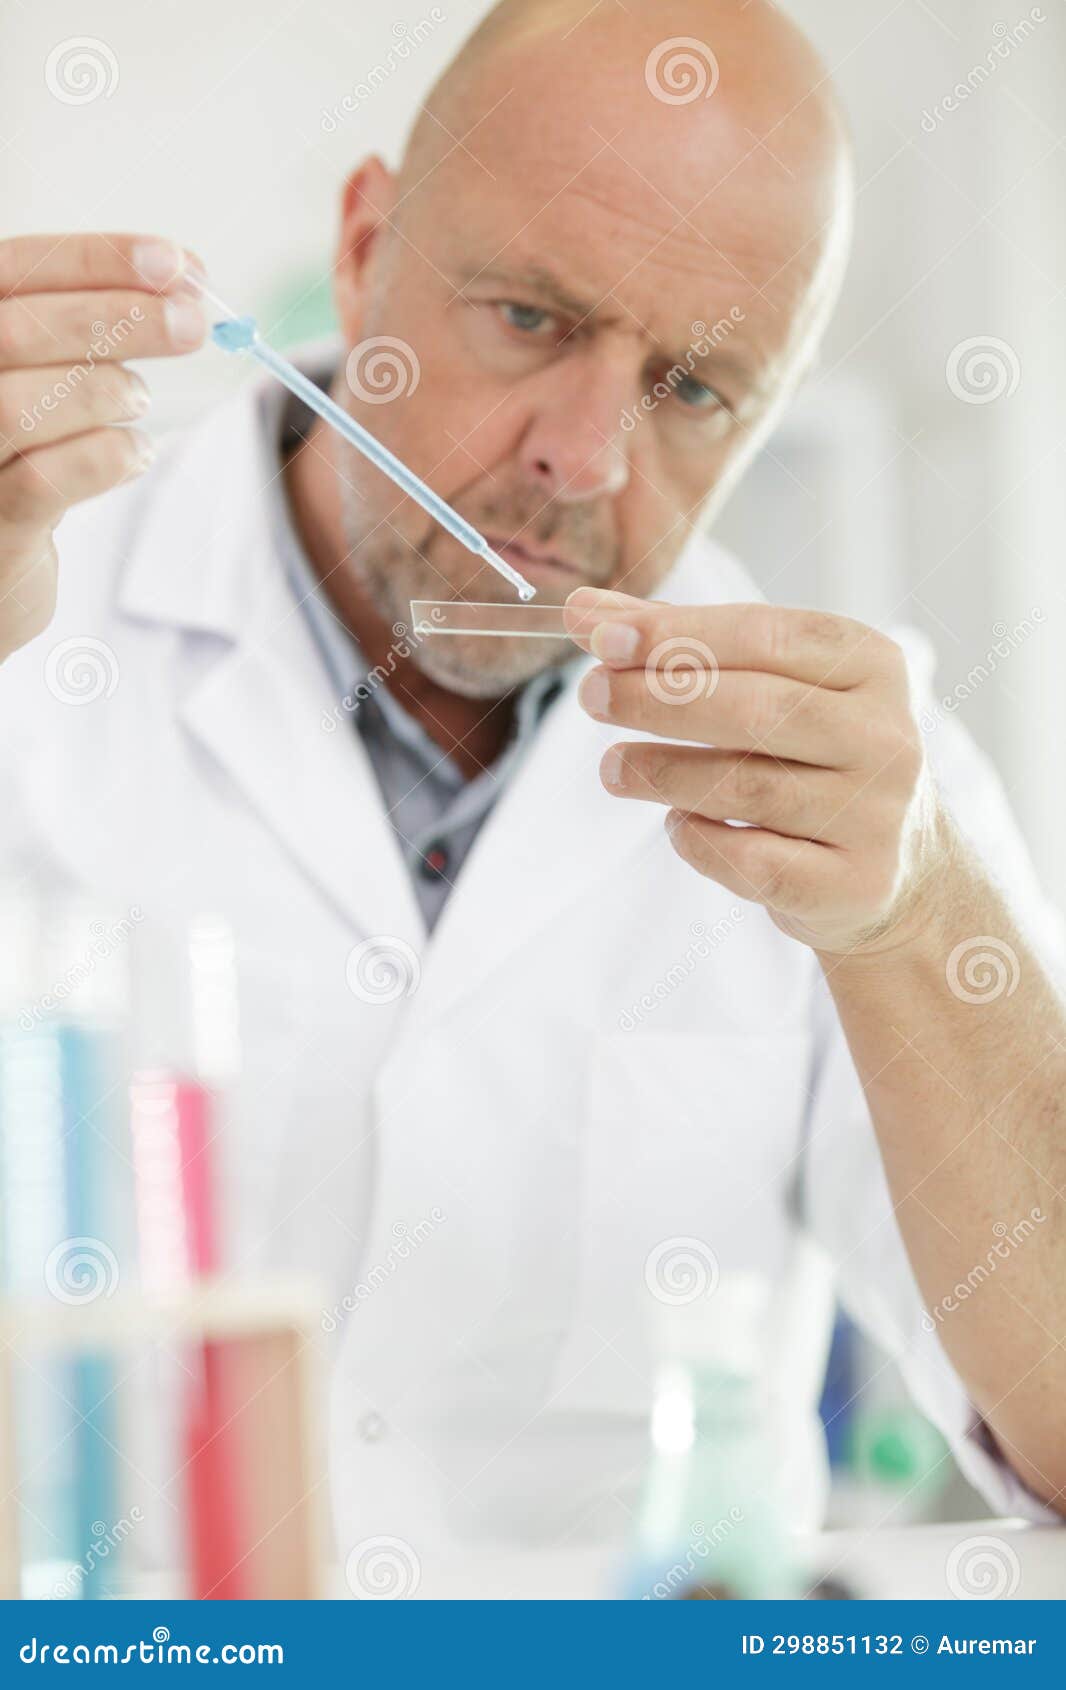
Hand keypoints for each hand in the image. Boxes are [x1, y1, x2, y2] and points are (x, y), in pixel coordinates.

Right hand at [0, 232, 205, 662]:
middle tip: (192, 325)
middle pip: (18, 331)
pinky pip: (46, 479)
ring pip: (23, 405)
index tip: (174, 262)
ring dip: (105, 392)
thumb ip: (86, 327)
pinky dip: (107, 457)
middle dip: (120, 319)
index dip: (96, 260)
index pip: (14, 269)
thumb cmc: (18, 453)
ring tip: (137, 398)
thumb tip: (182, 277)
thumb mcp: (39, 375)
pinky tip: (135, 454)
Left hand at [565, 586, 948, 955]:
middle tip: (591, 696)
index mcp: (870, 665)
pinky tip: (674, 824)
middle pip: (754, 708)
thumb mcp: (769, 685)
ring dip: (663, 773)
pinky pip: (754, 859)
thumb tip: (585, 611)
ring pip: (748, 786)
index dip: (676, 633)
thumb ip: (680, 643)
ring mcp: (875, 814)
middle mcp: (884, 735)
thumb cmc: (813, 757)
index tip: (600, 637)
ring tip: (612, 768)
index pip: (763, 635)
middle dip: (658, 698)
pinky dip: (699, 839)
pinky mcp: (854, 883)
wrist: (898, 868)